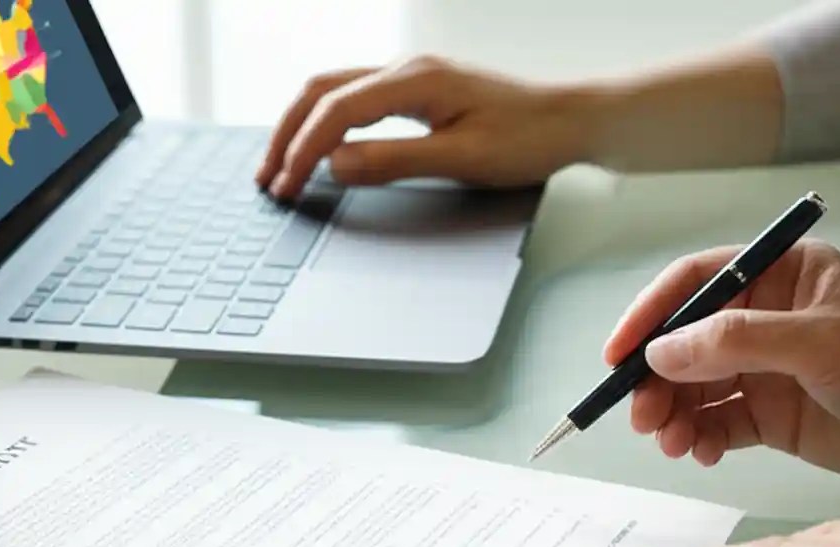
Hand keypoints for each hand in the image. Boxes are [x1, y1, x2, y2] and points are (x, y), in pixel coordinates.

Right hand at [255, 55, 591, 197]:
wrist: (571, 122)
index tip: (285, 184)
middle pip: (321, 90)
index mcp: (414, 80)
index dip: (304, 150)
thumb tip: (335, 165)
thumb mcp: (461, 158)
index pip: (336, 111)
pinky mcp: (419, 90)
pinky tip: (320, 146)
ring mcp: (411, 76)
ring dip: (302, 125)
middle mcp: (407, 69)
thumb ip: (393, 160)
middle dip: (287, 133)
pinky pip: (355, 98)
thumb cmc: (529, 138)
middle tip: (268, 176)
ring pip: (333, 90)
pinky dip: (326, 122)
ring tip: (281, 163)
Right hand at [604, 240, 839, 493]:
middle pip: (685, 341)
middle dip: (656, 378)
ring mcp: (770, 369)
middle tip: (641, 414)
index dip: (651, 315)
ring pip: (695, 387)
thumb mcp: (821, 344)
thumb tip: (661, 351)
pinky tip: (699, 452)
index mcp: (782, 275)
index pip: (697, 283)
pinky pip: (718, 423)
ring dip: (673, 413)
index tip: (618, 355)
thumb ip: (736, 343)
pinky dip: (700, 438)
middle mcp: (768, 318)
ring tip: (670, 441)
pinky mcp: (776, 416)